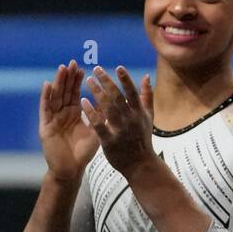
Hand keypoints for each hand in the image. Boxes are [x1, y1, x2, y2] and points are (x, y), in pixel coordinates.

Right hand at [39, 60, 98, 180]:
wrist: (71, 170)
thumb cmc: (83, 152)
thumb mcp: (95, 130)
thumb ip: (99, 115)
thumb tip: (111, 99)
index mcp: (73, 114)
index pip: (75, 93)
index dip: (77, 81)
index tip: (83, 67)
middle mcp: (62, 114)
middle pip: (64, 92)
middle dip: (68, 78)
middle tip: (72, 62)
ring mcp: (53, 119)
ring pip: (55, 97)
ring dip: (58, 82)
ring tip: (62, 69)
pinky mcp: (45, 126)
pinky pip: (45, 109)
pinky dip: (46, 97)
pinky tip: (47, 85)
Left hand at [81, 65, 156, 179]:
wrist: (140, 164)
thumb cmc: (143, 138)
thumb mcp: (149, 117)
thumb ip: (147, 96)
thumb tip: (147, 76)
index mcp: (140, 112)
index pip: (132, 92)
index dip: (126, 79)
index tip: (118, 67)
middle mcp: (131, 119)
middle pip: (118, 97)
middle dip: (107, 81)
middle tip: (96, 69)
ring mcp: (120, 130)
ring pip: (108, 108)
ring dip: (98, 92)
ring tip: (88, 80)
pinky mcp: (109, 140)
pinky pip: (98, 124)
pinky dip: (91, 112)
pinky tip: (83, 101)